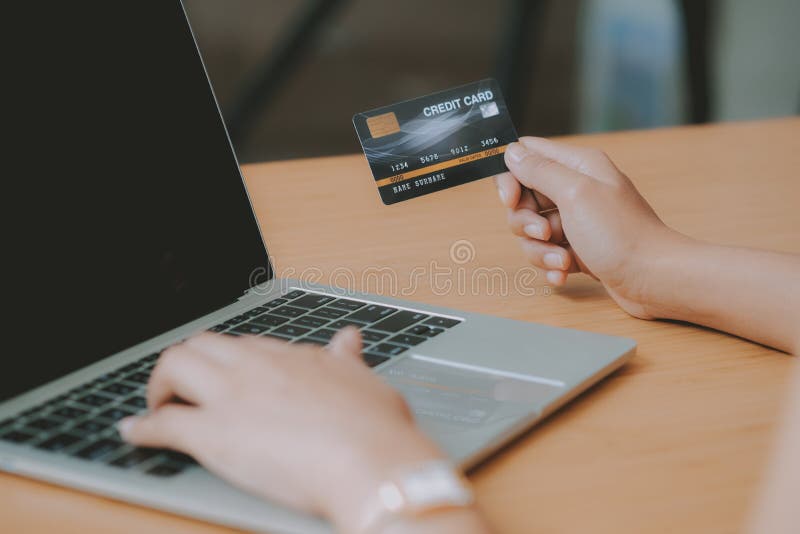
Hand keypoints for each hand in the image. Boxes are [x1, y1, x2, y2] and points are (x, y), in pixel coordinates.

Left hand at [117, 329, 444, 531]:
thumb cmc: (375, 428)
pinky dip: (142, 428)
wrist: (370, 461)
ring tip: (159, 404)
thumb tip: (349, 338)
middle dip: (186, 362)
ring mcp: (232, 397)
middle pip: (201, 344)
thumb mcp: (366, 382)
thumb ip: (348, 359)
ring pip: (173, 365)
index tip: (221, 373)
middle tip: (184, 387)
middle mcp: (256, 367)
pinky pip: (163, 422)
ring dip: (160, 384)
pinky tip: (134, 432)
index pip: (243, 345)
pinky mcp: (214, 435)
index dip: (226, 361)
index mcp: (290, 356)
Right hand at [495, 137, 685, 317]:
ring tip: (563, 261)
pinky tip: (565, 274)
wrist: (655, 280)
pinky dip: (552, 265)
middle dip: (525, 222)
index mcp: (579, 166)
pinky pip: (548, 253)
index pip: (527, 156)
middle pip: (524, 199)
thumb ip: (540, 170)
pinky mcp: (580, 248)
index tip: (511, 201)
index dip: (511, 178)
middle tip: (545, 234)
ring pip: (533, 231)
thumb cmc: (622, 235)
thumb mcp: (575, 194)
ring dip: (540, 250)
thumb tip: (513, 152)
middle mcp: (577, 189)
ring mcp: (578, 221)